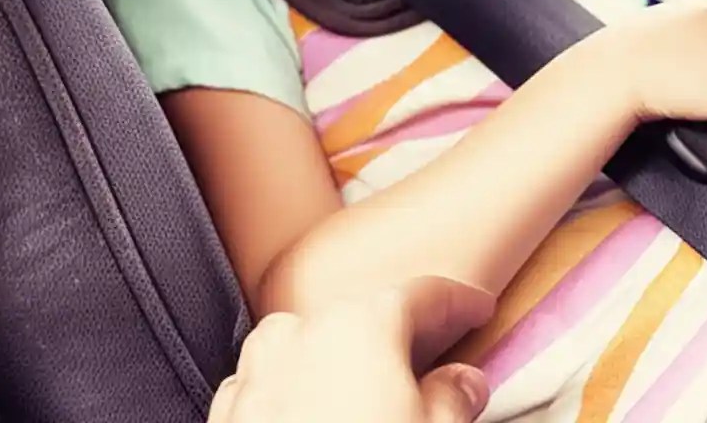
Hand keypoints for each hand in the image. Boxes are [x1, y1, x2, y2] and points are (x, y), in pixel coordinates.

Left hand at [208, 278, 494, 422]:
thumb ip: (453, 398)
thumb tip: (461, 384)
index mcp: (361, 326)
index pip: (424, 295)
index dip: (459, 302)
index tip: (476, 311)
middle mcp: (302, 336)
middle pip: (363, 315)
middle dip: (401, 334)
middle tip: (436, 352)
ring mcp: (257, 374)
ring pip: (307, 340)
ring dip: (342, 354)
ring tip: (372, 382)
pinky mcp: (229, 416)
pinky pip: (271, 381)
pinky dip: (298, 385)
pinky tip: (317, 411)